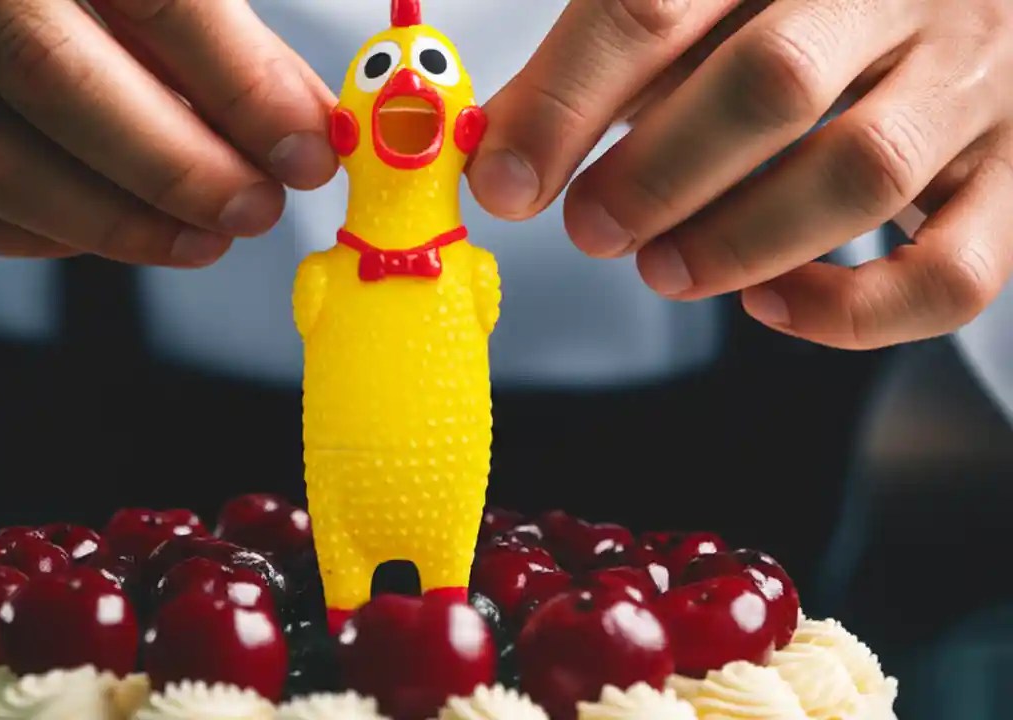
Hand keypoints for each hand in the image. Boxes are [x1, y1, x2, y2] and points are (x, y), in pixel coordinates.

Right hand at [0, 0, 336, 265]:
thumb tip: (297, 121)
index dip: (237, 82)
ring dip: (113, 222)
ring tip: (201, 234)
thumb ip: (200, 21)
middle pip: (48, 80)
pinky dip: (35, 234)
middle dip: (175, 169)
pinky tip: (104, 230)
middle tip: (254, 209)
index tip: (306, 150)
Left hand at [470, 0, 1012, 349]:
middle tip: (589, 229)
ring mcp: (973, 80)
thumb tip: (503, 153)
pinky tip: (770, 302)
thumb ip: (608, 62)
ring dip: (738, 240)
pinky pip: (956, 268)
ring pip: (866, 172)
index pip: (659, 4)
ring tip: (660, 270)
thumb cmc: (797, 6)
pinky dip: (854, 311)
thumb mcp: (702, 3)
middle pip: (774, 81)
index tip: (507, 181)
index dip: (569, 101)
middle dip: (657, 174)